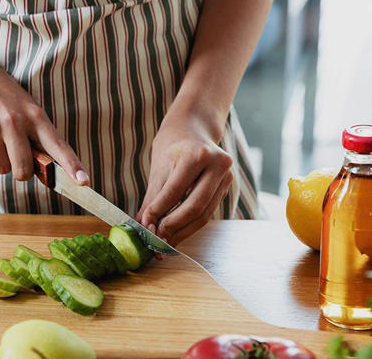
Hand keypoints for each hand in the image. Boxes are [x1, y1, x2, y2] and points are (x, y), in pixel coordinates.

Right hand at [0, 60, 88, 183]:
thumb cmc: (2, 92)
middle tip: (18, 157)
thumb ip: (36, 134)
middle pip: (24, 171)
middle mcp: (14, 121)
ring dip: (2, 160)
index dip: (71, 166)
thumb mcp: (25, 105)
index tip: (83, 182)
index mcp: (34, 114)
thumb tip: (43, 168)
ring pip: (3, 168)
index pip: (57, 145)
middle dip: (22, 172)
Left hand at [137, 116, 232, 246]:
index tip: (145, 227)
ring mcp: (226, 176)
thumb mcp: (159, 168)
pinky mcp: (227, 186)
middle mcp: (217, 164)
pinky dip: (190, 224)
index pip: (175, 191)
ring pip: (204, 213)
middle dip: (173, 227)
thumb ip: (152, 198)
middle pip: (194, 206)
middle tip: (156, 242)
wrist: (193, 128)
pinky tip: (177, 233)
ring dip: (182, 231)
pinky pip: (208, 211)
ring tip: (165, 242)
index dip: (158, 212)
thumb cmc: (172, 146)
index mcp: (197, 154)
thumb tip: (144, 226)